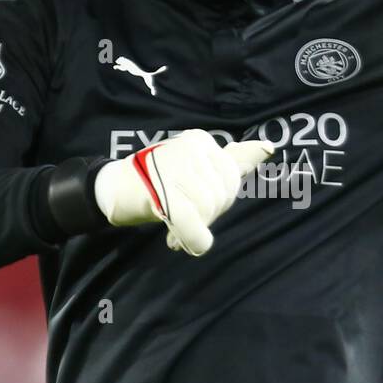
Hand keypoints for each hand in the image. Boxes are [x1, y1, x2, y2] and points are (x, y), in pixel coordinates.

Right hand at [93, 128, 274, 256]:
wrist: (112, 190)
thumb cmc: (158, 182)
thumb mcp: (199, 167)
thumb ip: (235, 159)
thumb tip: (270, 148)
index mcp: (202, 141)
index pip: (232, 178)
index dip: (218, 199)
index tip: (197, 201)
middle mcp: (191, 147)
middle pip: (223, 195)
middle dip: (207, 214)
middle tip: (184, 215)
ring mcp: (175, 165)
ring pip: (207, 209)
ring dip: (193, 227)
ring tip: (173, 225)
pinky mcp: (162, 189)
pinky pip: (190, 221)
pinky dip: (191, 238)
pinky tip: (179, 241)